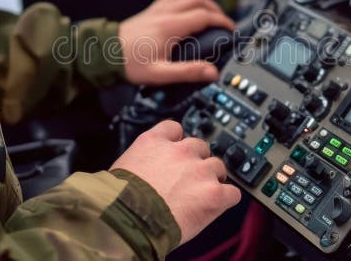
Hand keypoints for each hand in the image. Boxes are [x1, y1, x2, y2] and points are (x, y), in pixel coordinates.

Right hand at [110, 121, 240, 245]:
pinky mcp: (214, 193)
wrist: (127, 221)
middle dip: (196, 162)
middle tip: (188, 179)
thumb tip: (143, 171)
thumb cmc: (118, 201)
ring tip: (201, 195)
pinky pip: (232, 192)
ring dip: (212, 179)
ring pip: (218, 166)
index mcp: (154, 142)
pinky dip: (226, 199)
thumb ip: (140, 161)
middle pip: (199, 146)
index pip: (174, 128)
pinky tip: (216, 206)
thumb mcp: (122, 168)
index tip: (178, 149)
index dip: (177, 141)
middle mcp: (179, 151)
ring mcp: (199, 170)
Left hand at [119, 0, 234, 84]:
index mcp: (171, 26)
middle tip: (223, 21)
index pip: (204, 16)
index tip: (230, 29)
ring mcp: (157, 10)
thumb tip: (212, 73)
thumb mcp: (160, 73)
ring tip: (209, 13)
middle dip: (215, 8)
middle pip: (197, 0)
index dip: (222, 21)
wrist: (104, 53)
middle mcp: (166, 14)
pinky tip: (186, 8)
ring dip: (201, 1)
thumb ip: (187, 72)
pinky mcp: (150, 12)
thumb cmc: (129, 64)